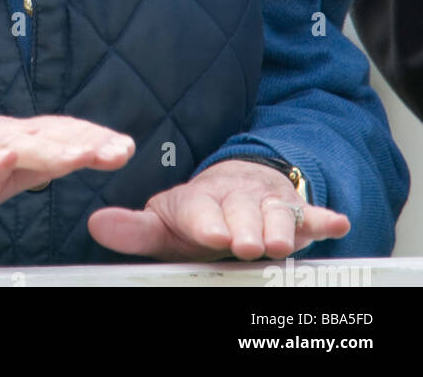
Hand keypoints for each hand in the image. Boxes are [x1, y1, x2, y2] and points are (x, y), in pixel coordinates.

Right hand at [0, 112, 135, 235]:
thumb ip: (28, 167)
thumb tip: (69, 161)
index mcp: (3, 137)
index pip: (55, 132)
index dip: (90, 136)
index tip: (124, 146)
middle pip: (44, 132)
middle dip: (85, 138)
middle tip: (120, 147)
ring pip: (14, 141)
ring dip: (50, 144)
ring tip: (82, 151)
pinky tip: (7, 158)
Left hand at [87, 158, 350, 260]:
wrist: (233, 186)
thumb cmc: (196, 216)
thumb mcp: (164, 223)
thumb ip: (133, 230)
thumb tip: (95, 224)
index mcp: (199, 201)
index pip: (201, 210)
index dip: (208, 222)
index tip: (213, 234)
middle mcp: (234, 197)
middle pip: (243, 212)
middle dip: (246, 228)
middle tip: (246, 244)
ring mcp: (266, 203)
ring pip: (276, 212)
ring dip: (280, 226)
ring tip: (279, 242)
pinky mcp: (294, 211)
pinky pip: (309, 213)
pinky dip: (321, 218)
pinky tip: (337, 223)